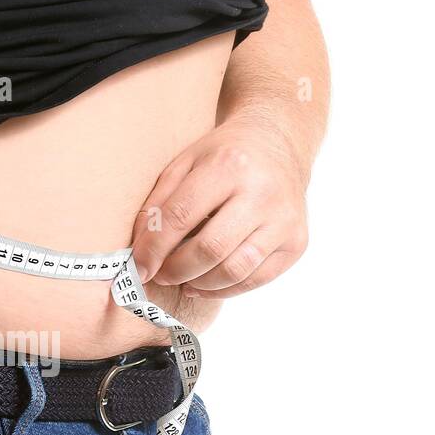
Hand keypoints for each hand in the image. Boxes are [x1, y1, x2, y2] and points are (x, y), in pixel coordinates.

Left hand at [131, 117, 309, 298]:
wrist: (279, 145)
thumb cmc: (223, 157)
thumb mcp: (185, 163)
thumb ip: (159, 203)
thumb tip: (140, 254)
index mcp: (229, 165)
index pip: (181, 216)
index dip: (154, 248)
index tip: (138, 267)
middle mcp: (263, 193)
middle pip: (210, 249)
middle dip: (176, 270)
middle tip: (160, 274)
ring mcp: (284, 220)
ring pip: (234, 271)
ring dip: (199, 283)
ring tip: (183, 278)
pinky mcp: (296, 242)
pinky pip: (254, 280)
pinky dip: (223, 289)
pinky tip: (205, 283)